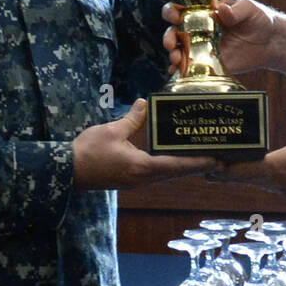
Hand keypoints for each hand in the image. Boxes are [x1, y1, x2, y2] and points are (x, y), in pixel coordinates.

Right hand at [73, 99, 219, 189]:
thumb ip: (132, 119)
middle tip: (218, 158)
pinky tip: (174, 157)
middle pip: (176, 173)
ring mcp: (136, 181)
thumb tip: (144, 104)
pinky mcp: (130, 180)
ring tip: (201, 157)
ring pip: (167, 174)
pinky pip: (155, 173)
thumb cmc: (88, 152)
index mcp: (141, 168)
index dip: (199, 163)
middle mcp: (142, 178)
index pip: (177, 166)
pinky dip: (169, 166)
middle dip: (197, 166)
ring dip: (184, 167)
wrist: (67, 172)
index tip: (218, 160)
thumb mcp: (112, 131)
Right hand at [161, 0, 276, 76]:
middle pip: (174, 31)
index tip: (174, 16)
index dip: (172, 12)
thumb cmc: (259, 19)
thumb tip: (221, 8)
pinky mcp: (210, 64)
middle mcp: (199, 29)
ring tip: (176, 59)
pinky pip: (191, 68)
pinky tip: (177, 73)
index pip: (182, 9)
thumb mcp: (249, 9)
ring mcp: (203, 48)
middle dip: (168, 36)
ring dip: (173, 54)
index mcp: (205, 12)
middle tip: (171, 43)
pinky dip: (180, 71)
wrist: (272, 43)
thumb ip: (235, 10)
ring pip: (179, 50)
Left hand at [208, 89, 285, 200]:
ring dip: (240, 175)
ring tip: (225, 166)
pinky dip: (257, 178)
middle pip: (241, 178)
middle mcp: (275, 182)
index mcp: (275, 166)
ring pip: (255, 183)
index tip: (204, 162)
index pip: (239, 168)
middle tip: (206, 164)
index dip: (220, 166)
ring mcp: (284, 190)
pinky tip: (255, 171)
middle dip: (224, 171)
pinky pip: (268, 185)